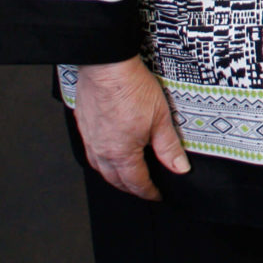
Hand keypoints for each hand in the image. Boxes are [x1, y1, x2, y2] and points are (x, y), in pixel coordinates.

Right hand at [74, 56, 189, 200]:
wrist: (106, 66)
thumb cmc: (131, 88)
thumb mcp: (161, 118)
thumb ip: (169, 147)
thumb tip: (180, 168)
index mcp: (121, 154)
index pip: (136, 182)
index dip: (149, 192)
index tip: (157, 195)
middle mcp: (101, 151)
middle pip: (115, 180)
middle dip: (131, 188)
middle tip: (144, 189)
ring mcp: (90, 139)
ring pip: (100, 168)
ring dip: (114, 176)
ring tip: (126, 176)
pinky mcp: (83, 125)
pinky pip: (91, 152)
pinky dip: (101, 160)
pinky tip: (108, 153)